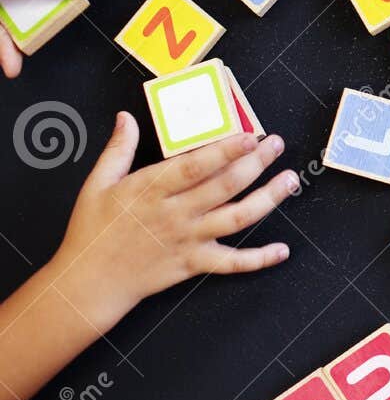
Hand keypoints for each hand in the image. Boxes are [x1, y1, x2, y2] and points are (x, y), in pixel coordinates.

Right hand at [46, 113, 295, 332]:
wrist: (89, 282)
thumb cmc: (93, 230)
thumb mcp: (97, 185)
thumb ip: (118, 149)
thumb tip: (126, 117)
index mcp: (151, 190)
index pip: (194, 167)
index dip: (225, 151)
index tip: (250, 136)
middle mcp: (175, 214)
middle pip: (224, 187)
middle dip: (256, 164)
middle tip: (276, 144)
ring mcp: (188, 239)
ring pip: (237, 219)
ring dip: (268, 199)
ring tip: (290, 180)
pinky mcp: (194, 263)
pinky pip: (232, 263)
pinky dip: (259, 259)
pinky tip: (283, 250)